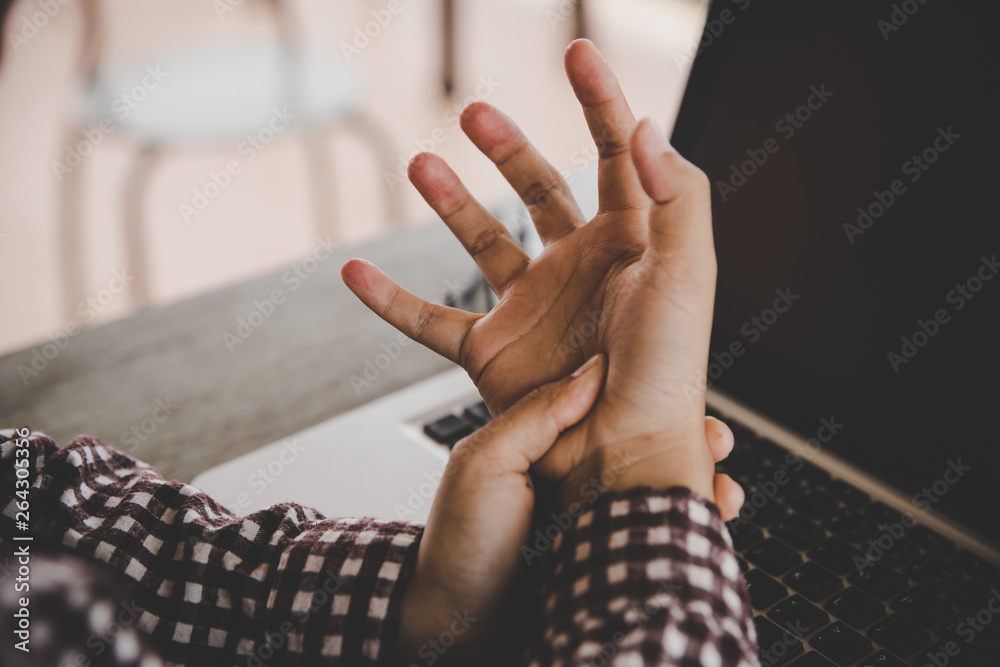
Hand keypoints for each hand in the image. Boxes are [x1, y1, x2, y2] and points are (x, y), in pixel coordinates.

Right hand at [343, 40, 724, 505]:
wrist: (623, 454)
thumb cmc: (666, 372)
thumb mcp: (687, 274)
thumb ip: (675, 195)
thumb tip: (642, 128)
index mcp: (630, 245)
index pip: (616, 154)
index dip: (599, 100)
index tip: (577, 54)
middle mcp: (578, 270)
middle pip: (540, 190)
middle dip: (509, 148)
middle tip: (476, 114)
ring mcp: (532, 309)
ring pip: (481, 242)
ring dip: (449, 202)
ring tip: (419, 163)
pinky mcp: (492, 352)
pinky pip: (429, 320)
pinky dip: (390, 299)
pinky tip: (354, 272)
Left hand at [394, 358, 742, 664]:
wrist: (458, 629)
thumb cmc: (459, 548)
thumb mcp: (485, 464)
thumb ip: (536, 415)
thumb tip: (591, 371)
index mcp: (547, 449)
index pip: (607, 412)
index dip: (646, 402)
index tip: (682, 393)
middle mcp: (577, 481)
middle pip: (644, 449)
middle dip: (688, 441)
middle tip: (716, 440)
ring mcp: (596, 521)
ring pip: (658, 491)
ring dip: (695, 485)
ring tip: (722, 488)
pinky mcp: (610, 559)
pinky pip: (656, 537)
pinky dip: (686, 530)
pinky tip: (706, 526)